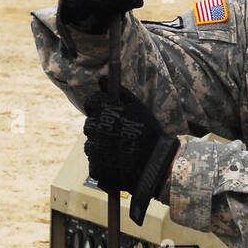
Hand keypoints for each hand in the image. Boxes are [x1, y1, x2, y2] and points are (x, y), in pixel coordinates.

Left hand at [83, 78, 175, 196]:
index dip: (100, 105)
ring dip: (102, 144)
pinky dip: (104, 161)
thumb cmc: (151, 134)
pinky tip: (119, 162)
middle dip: (101, 126)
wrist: (158, 167)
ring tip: (121, 150)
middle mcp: (96, 130)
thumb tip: (102, 79)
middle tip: (119, 133)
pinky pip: (94, 161)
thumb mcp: (139, 108)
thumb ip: (120, 92)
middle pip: (90, 123)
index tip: (109, 111)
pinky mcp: (96, 169)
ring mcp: (95, 151)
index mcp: (105, 112)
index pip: (91, 102)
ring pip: (91, 143)